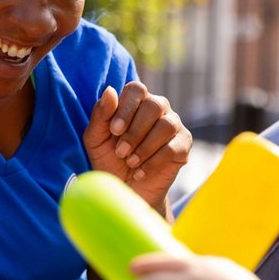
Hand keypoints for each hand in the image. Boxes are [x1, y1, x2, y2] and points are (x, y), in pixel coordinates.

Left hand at [83, 83, 190, 211]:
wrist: (124, 190)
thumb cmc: (109, 160)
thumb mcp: (96, 139)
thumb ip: (100, 115)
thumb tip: (109, 90)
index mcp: (136, 102)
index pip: (136, 89)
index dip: (125, 108)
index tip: (114, 130)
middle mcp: (158, 108)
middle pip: (154, 105)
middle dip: (134, 131)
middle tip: (121, 152)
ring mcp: (173, 125)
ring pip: (166, 126)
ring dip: (144, 147)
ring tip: (131, 162)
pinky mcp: (183, 145)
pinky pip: (173, 148)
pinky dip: (153, 162)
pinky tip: (140, 172)